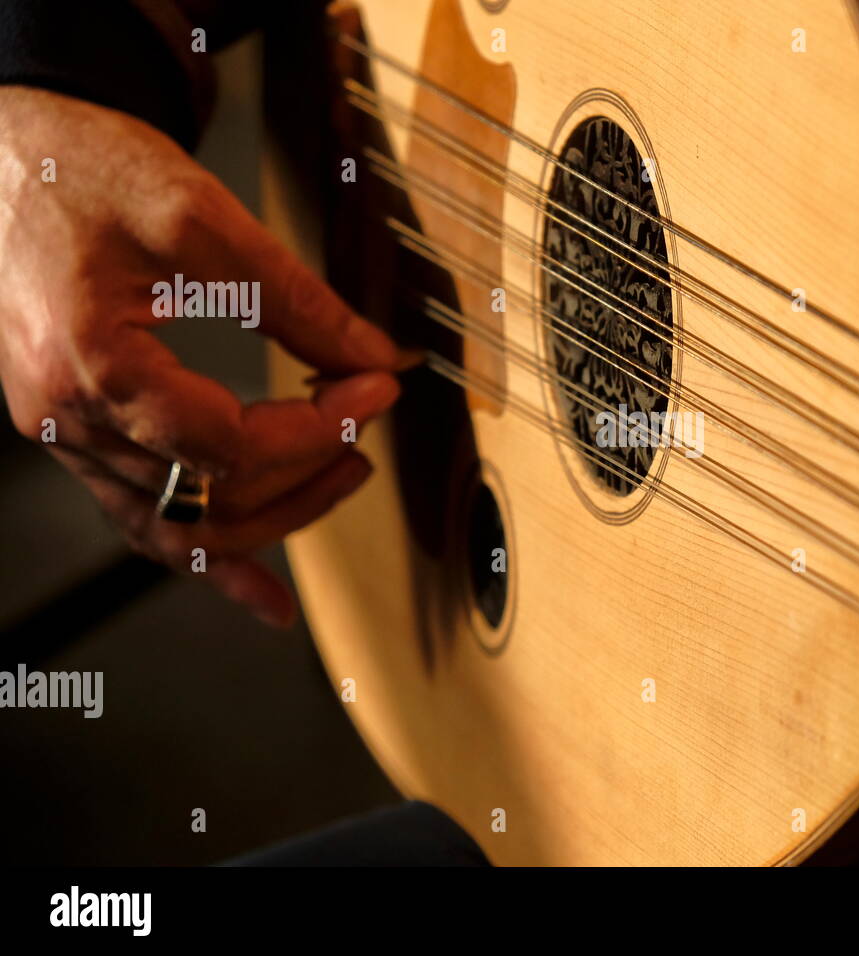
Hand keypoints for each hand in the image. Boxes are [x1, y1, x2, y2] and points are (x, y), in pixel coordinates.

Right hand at [0, 87, 400, 626]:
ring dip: (275, 515)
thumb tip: (373, 354)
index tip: (376, 389)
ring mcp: (65, 436)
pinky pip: (146, 522)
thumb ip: (296, 299)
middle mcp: (68, 418)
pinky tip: (267, 597)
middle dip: (308, 474)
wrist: (6, 154)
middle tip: (369, 430)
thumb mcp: (201, 219)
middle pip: (212, 496)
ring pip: (184, 525)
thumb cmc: (80, 171)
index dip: (319, 428)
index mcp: (94, 365)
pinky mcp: (75, 435)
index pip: (232, 443)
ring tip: (343, 476)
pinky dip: (211, 561)